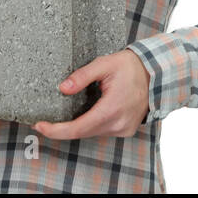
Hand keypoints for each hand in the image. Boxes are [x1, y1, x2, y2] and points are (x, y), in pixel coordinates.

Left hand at [32, 49, 149, 139]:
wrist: (157, 73)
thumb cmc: (131, 67)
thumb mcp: (104, 64)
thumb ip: (82, 76)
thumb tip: (63, 88)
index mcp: (111, 109)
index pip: (78, 128)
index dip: (56, 130)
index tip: (40, 126)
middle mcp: (118, 124)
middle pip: (82, 133)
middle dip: (62, 129)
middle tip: (45, 122)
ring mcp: (123, 129)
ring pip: (92, 133)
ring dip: (78, 126)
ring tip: (65, 116)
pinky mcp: (126, 129)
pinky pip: (102, 131)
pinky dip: (91, 124)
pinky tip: (87, 113)